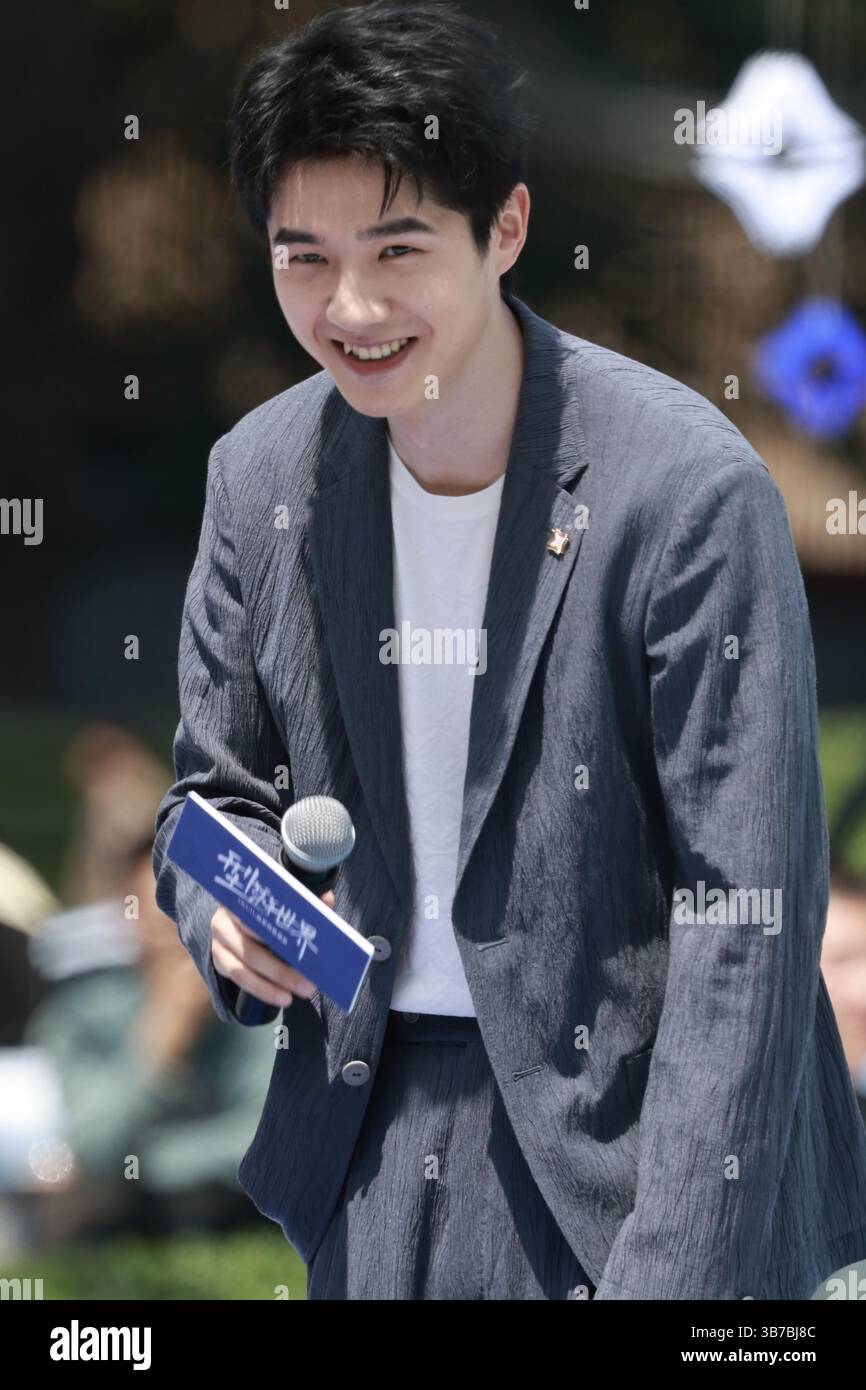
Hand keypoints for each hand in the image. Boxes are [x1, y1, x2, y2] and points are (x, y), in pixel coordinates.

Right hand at [210, 890, 333, 1007]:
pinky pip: (239, 979)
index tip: (302, 940)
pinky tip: (280, 997)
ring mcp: (219, 941)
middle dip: (281, 966)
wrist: (236, 924)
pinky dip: (261, 990)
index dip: (281, 926)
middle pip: (253, 943)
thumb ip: (303, 901)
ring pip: (244, 965)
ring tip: (293, 996)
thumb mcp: (281, 904)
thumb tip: (326, 900)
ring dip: (271, 983)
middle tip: (309, 983)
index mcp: (243, 897)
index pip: (259, 911)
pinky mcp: (219, 961)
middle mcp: (225, 918)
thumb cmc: (264, 911)